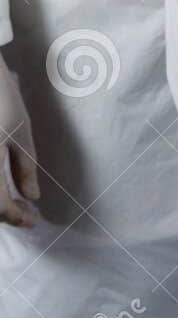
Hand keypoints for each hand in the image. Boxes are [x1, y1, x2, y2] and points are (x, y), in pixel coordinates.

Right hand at [0, 52, 37, 227]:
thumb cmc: (0, 98)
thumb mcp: (20, 131)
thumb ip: (25, 168)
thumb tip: (33, 198)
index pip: (0, 208)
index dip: (18, 218)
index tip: (35, 220)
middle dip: (6, 213)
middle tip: (27, 213)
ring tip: (16, 200)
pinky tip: (1, 185)